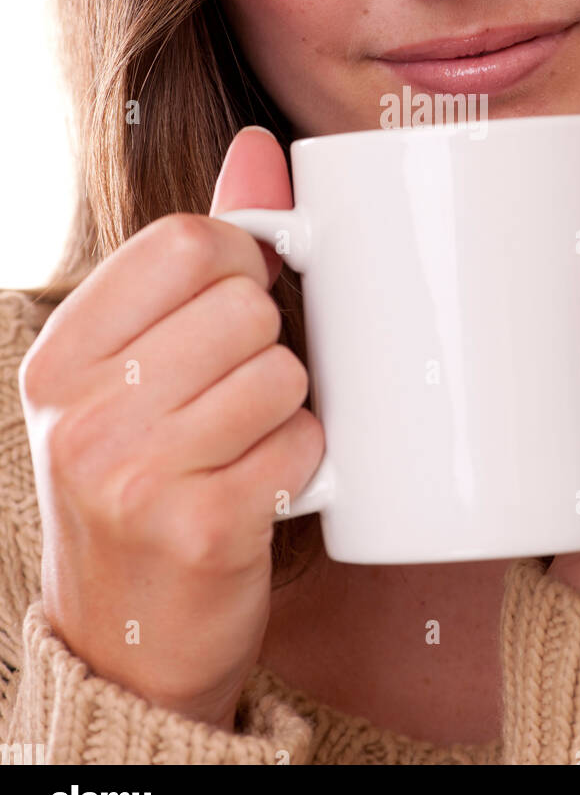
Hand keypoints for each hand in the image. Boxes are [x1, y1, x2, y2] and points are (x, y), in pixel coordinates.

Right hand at [20, 127, 323, 727]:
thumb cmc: (141, 482)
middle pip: (244, 305)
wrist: (127, 647)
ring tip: (240, 447)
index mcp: (61, 357)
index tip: (237, 302)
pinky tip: (260, 491)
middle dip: (263, 346)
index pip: (187, 241)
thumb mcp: (135, 368)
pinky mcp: (201, 529)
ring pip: (282, 372)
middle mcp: (84, 411)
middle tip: (230, 399)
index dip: (241, 262)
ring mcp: (135, 475)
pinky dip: (302, 464)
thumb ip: (198, 256)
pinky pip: (303, 444)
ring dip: (285, 410)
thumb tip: (259, 147)